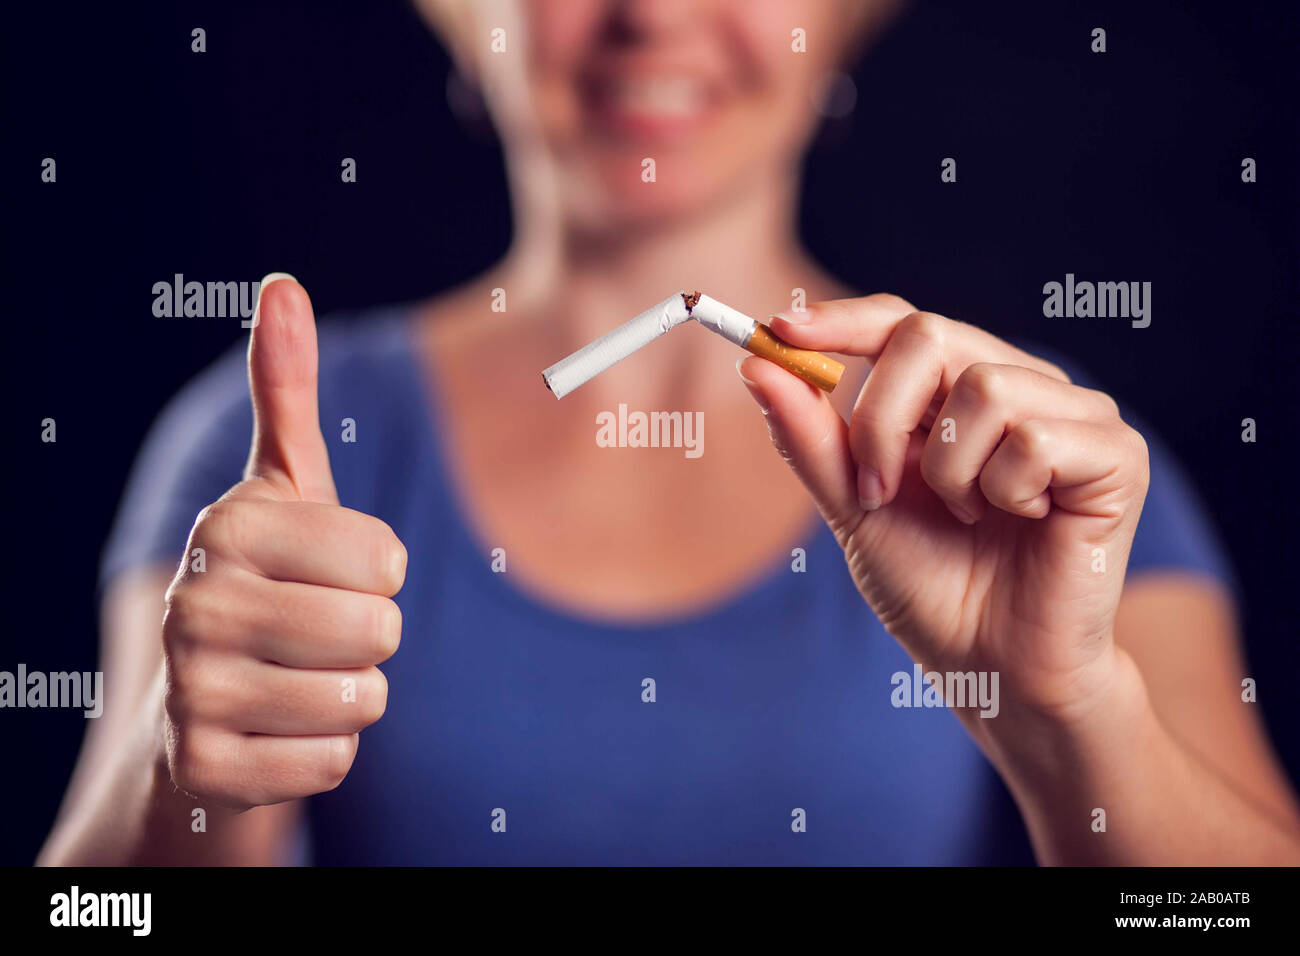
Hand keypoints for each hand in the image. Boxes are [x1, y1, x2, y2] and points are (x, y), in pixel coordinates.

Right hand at [160, 276, 406, 808]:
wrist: (198, 707)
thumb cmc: (267, 583)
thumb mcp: (282, 489)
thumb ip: (287, 392)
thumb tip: (283, 283)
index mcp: (229, 525)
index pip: (387, 559)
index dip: (375, 575)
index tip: (324, 575)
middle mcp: (196, 602)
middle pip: (381, 630)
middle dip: (367, 639)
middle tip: (311, 634)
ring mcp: (192, 690)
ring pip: (363, 698)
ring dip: (348, 696)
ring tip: (293, 680)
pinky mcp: (206, 769)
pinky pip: (335, 762)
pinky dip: (322, 752)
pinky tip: (276, 732)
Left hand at [739, 296, 1150, 723]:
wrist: (992, 666)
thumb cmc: (931, 585)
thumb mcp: (853, 507)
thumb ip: (811, 438)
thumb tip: (757, 366)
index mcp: (954, 393)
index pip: (901, 322)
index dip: (842, 320)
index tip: (780, 329)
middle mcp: (1018, 385)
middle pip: (930, 337)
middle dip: (881, 420)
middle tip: (878, 492)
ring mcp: (1073, 413)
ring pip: (985, 389)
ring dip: (950, 472)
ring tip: (970, 516)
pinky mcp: (1116, 452)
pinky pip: (1036, 438)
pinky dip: (1008, 492)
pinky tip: (1023, 522)